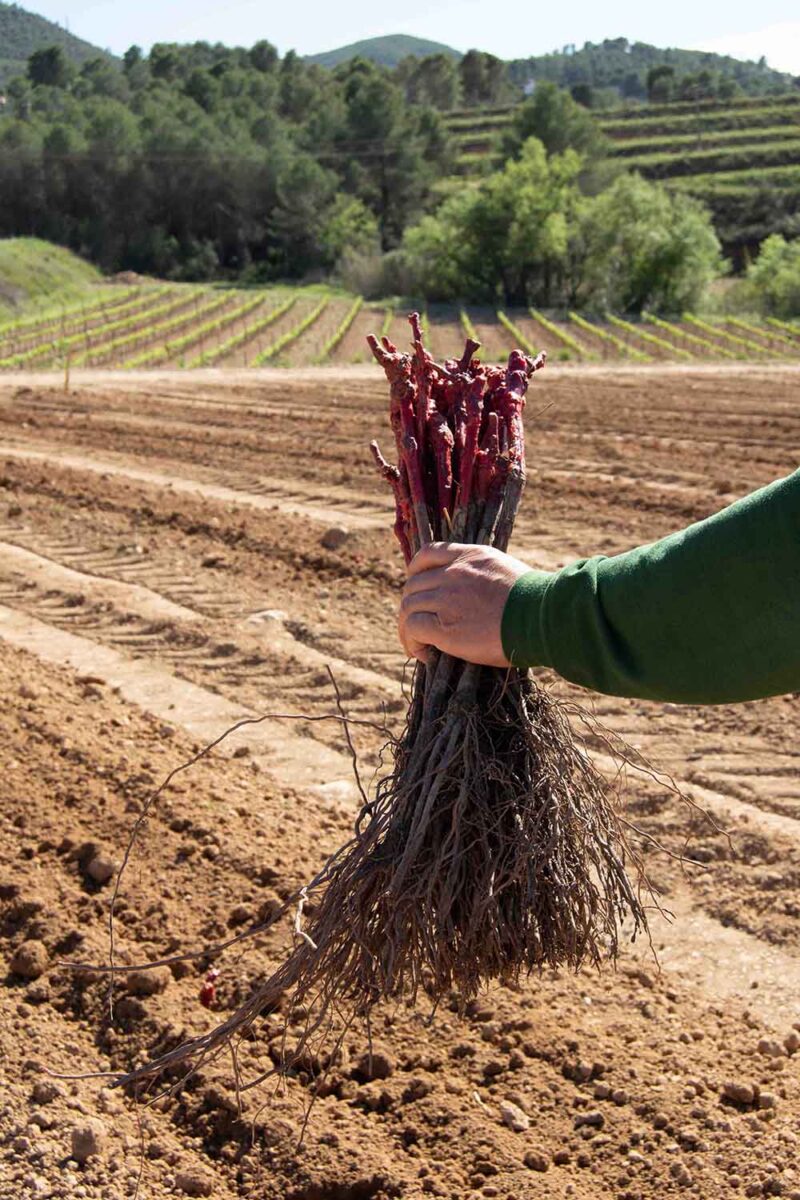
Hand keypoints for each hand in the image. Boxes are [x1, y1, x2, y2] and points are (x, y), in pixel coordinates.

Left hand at [399, 542, 531, 665]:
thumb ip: (485, 576)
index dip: (415, 572)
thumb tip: (478, 595)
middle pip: (413, 585)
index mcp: (470, 556)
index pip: (428, 554)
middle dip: (411, 605)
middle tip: (417, 626)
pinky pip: (413, 628)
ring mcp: (446, 598)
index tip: (417, 587)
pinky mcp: (445, 626)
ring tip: (415, 645)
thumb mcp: (508, 572)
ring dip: (407, 628)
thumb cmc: (534, 603)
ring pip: (408, 607)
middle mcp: (453, 573)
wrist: (542, 618)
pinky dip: (412, 642)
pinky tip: (422, 653)